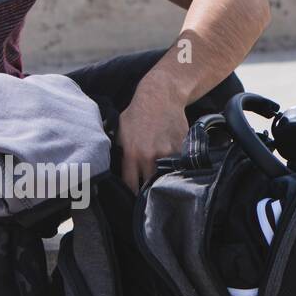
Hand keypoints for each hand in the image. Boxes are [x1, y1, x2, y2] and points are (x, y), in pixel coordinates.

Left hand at [117, 68, 189, 192]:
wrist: (161, 96)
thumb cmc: (137, 113)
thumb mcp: (121, 132)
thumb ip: (120, 153)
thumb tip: (113, 172)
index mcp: (132, 154)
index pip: (130, 185)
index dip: (131, 195)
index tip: (133, 200)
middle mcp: (150, 156)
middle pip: (150, 185)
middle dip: (148, 191)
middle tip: (147, 194)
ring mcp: (169, 152)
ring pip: (167, 176)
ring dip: (164, 179)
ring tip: (161, 181)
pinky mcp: (182, 147)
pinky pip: (180, 165)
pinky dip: (177, 167)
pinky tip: (173, 164)